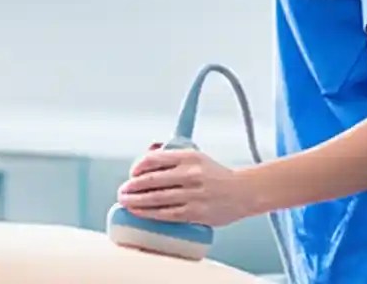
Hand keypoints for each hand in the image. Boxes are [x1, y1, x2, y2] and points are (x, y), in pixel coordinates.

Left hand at [116, 145, 254, 227]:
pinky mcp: (195, 212)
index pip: (154, 159)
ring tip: (125, 202)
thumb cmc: (216, 175)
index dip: (137, 167)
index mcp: (188, 157)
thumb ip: (172, 156)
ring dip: (136, 201)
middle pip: (151, 180)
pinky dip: (150, 213)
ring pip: (156, 198)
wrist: (243, 192)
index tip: (132, 174)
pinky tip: (139, 212)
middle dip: (132, 187)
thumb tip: (148, 152)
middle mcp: (190, 174)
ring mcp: (193, 194)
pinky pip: (167, 214)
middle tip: (122, 191)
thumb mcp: (196, 157)